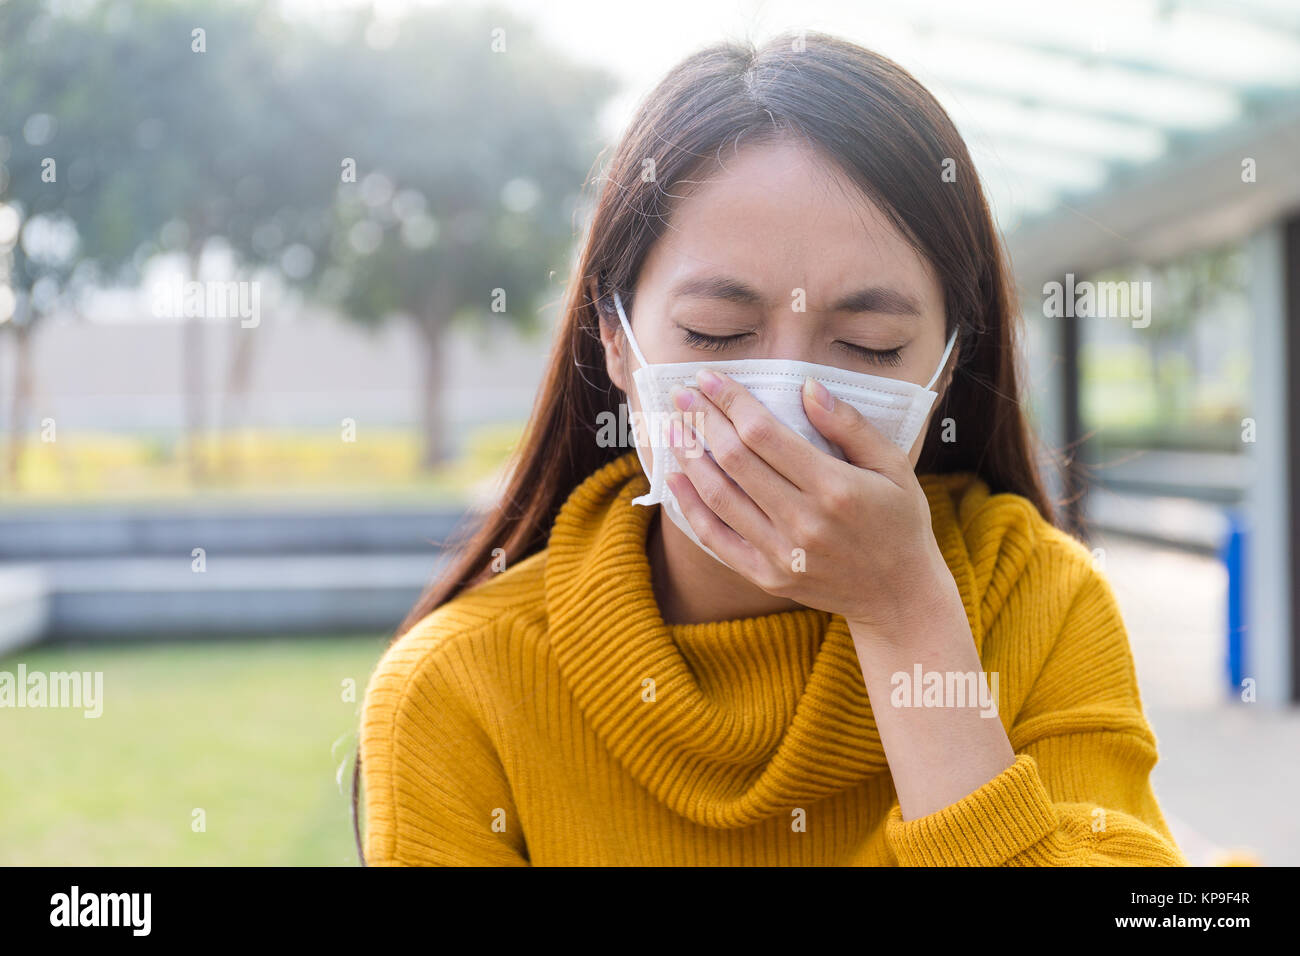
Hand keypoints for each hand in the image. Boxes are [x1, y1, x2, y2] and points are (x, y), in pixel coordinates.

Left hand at [663, 368, 958, 636]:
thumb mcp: (894, 466)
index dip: (731, 402)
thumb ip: (851, 425)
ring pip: (719, 496)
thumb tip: (807, 387)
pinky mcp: (768, 577)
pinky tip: (674, 479)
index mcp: (835, 487)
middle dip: (702, 419)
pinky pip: (717, 539)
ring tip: (672, 426)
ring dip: (689, 457)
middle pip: (735, 460)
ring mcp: (782, 553)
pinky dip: (690, 507)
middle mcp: (803, 521)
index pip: (765, 434)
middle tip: (681, 392)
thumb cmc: (900, 522)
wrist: (899, 597)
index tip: (708, 377)